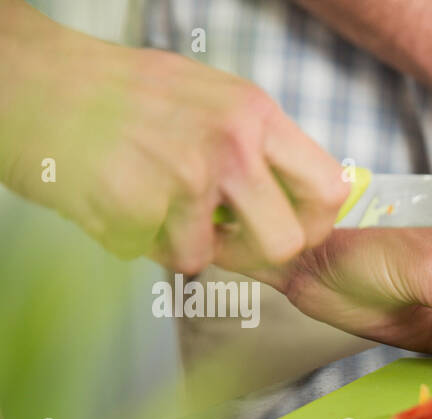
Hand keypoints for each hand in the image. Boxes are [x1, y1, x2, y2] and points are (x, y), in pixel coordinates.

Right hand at [0, 4, 347, 273]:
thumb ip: (260, 143)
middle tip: (223, 235)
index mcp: (255, 115)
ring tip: (152, 201)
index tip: (289, 226)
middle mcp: (229, 146)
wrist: (34, 79)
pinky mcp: (136, 209)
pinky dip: (136, 240)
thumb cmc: (122, 92)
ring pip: (210, 258)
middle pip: (285, 243)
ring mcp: (182, 180)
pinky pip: (154, 255)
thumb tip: (302, 191)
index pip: (329, 189)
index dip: (313, 223)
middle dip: (253, 252)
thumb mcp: (212, 98)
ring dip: (179, 243)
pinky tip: (119, 200)